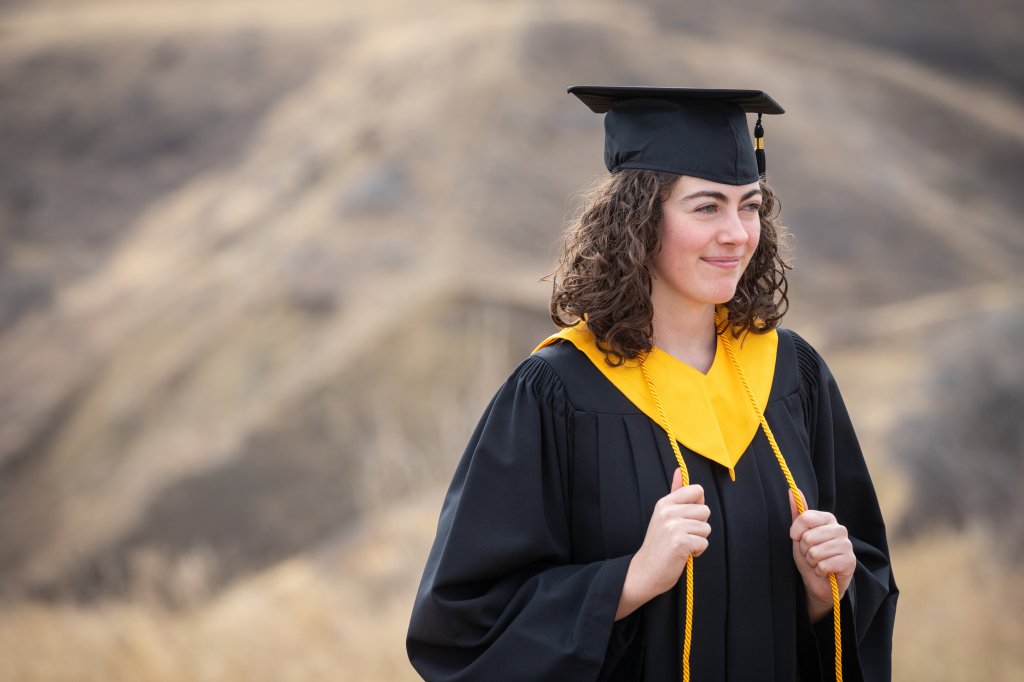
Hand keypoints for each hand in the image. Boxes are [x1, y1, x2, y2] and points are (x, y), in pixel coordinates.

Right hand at [616, 468, 710, 619]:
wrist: (646, 571)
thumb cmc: (659, 544)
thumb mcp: (664, 515)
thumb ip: (675, 493)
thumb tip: (680, 470)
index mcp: (665, 503)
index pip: (697, 490)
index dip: (698, 505)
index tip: (686, 518)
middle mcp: (668, 511)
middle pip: (705, 510)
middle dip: (699, 526)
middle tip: (682, 535)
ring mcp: (673, 526)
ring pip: (706, 528)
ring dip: (698, 540)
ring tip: (682, 544)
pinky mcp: (680, 542)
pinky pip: (703, 542)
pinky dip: (697, 551)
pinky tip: (683, 554)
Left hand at [789, 489, 855, 622]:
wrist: (819, 581)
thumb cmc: (809, 555)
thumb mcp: (799, 534)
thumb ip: (797, 513)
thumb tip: (792, 490)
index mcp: (828, 518)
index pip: (805, 517)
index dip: (796, 531)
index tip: (796, 538)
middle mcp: (840, 529)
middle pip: (809, 537)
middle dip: (804, 550)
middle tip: (811, 554)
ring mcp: (847, 545)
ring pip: (815, 552)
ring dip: (811, 562)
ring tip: (817, 562)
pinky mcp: (850, 562)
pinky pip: (824, 565)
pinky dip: (819, 571)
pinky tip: (825, 571)